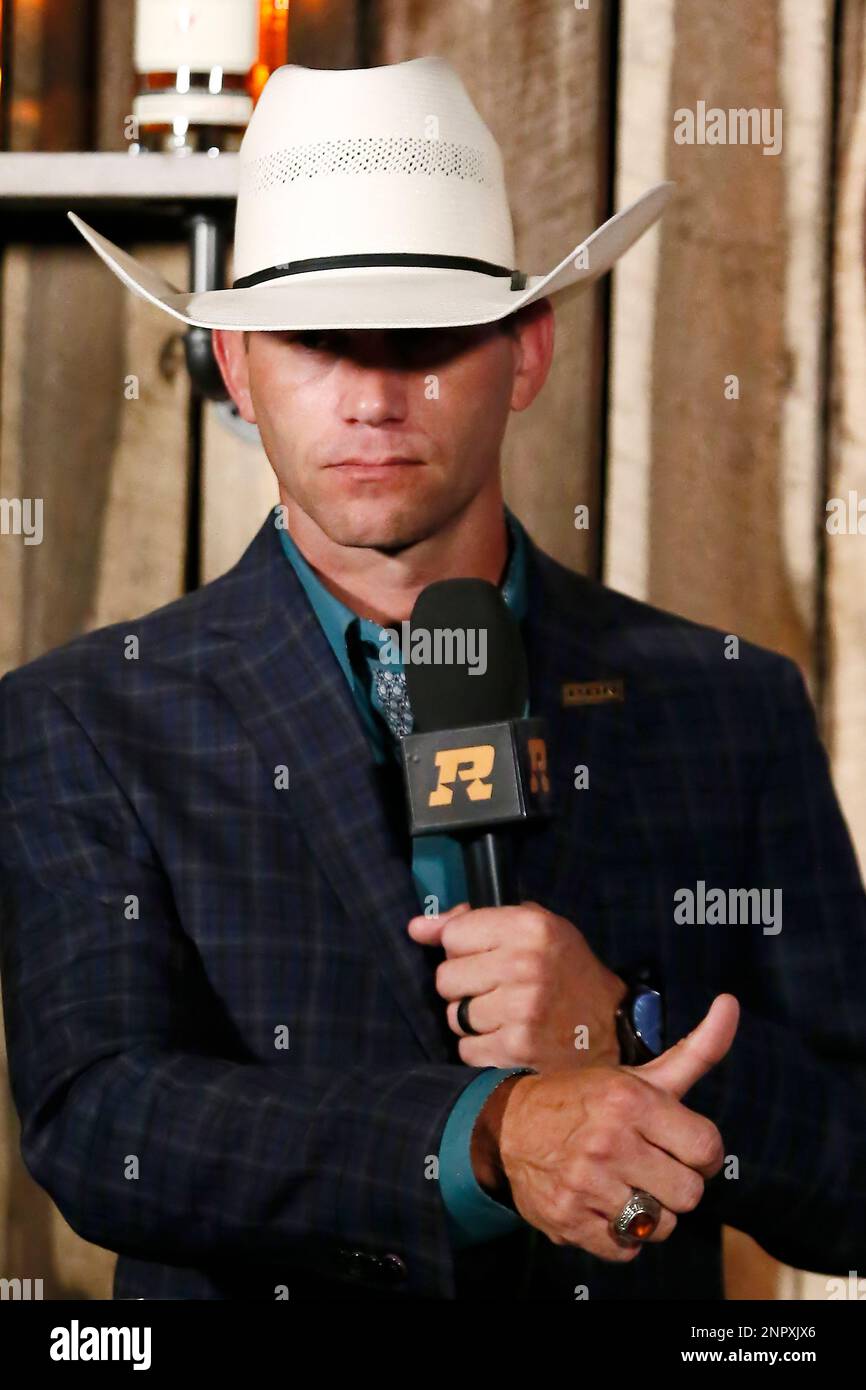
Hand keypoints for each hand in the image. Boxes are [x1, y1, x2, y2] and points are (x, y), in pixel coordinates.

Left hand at [407, 900, 627, 1068]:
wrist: (614, 1030)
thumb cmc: (566, 973)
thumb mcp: (534, 930)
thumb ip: (472, 921)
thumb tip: (416, 928)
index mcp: (529, 927)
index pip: (453, 934)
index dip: (463, 948)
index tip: (485, 957)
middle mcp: (524, 964)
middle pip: (446, 978)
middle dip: (464, 987)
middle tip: (496, 990)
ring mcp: (520, 1010)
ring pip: (454, 1016)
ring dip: (472, 1020)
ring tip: (505, 1016)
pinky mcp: (516, 1049)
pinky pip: (466, 1049)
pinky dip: (482, 1049)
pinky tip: (509, 1040)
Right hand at [472, 994, 739, 1260]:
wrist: (508, 1125)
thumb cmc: (587, 1099)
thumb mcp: (640, 1075)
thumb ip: (696, 1049)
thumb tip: (732, 1003)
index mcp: (631, 1101)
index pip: (708, 1149)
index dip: (699, 1153)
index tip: (678, 1146)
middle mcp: (609, 1141)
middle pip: (689, 1195)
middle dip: (676, 1185)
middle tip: (649, 1167)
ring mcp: (586, 1184)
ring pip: (660, 1226)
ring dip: (648, 1214)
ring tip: (623, 1185)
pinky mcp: (568, 1219)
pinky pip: (625, 1250)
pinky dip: (619, 1237)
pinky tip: (602, 1206)